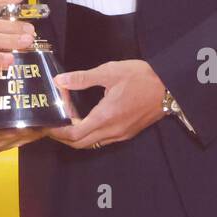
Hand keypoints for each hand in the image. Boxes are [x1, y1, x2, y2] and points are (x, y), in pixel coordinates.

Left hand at [48, 59, 166, 149]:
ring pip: (92, 144)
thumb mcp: (110, 72)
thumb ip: (83, 78)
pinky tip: (85, 120)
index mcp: (105, 117)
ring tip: (65, 121)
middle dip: (63, 137)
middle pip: (80, 144)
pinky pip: (102, 140)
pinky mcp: (127, 133)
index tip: (47, 124)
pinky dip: (89, 135)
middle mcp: (112, 131)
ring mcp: (121, 134)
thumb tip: (60, 81)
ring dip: (76, 137)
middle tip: (51, 124)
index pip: (74, 134)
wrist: (169, 86)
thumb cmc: (140, 77)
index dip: (58, 132)